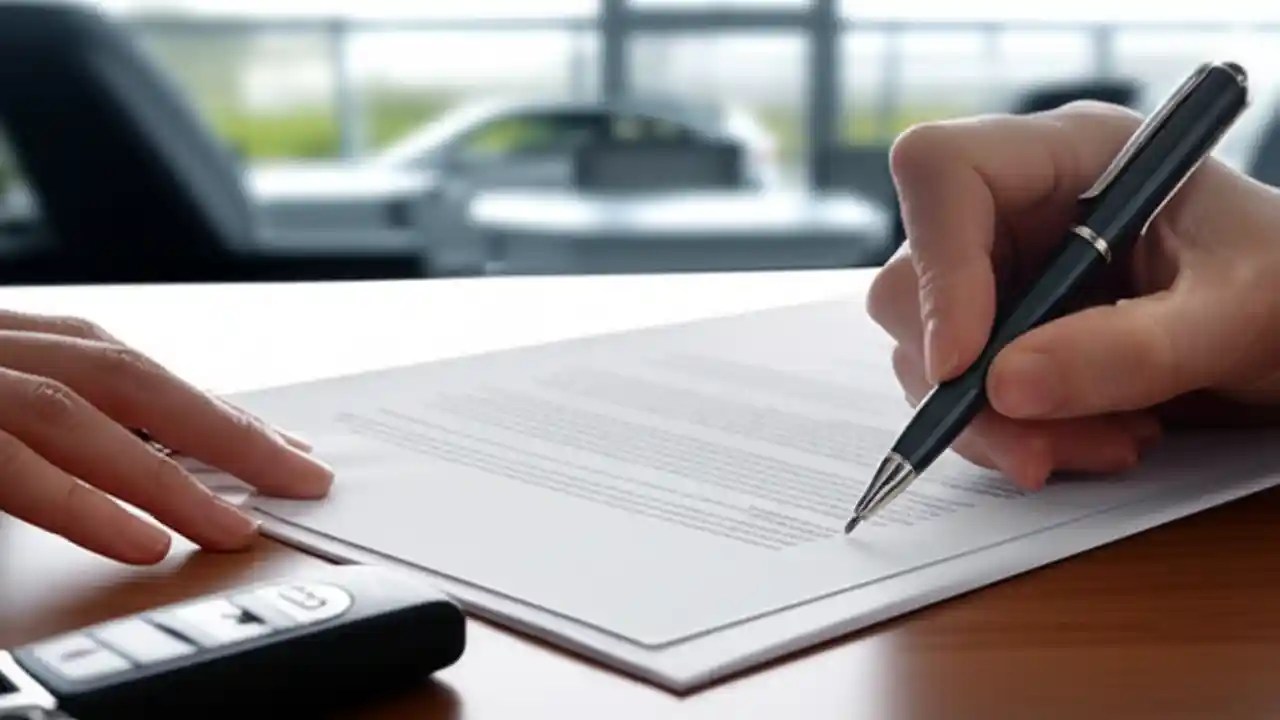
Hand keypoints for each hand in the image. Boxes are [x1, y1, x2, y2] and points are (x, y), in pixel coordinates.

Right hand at [0, 312, 331, 563]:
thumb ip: (39, 427)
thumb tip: (125, 462)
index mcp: (5, 341)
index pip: (126, 369)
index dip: (207, 407)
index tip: (281, 445)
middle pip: (124, 379)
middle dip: (223, 431)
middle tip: (300, 475)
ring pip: (72, 416)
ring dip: (166, 477)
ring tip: (236, 528)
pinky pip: (9, 467)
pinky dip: (81, 506)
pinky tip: (144, 541)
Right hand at [869, 100, 1279, 488]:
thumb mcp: (1235, 315)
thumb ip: (1130, 348)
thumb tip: (1004, 387)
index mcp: (1072, 154)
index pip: (943, 170)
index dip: (937, 261)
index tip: (964, 363)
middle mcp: (1018, 208)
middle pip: (915, 278)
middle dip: (966, 378)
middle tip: (1036, 444)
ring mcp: (1004, 274)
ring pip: (927, 352)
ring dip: (997, 422)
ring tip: (1109, 444)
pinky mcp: (1004, 336)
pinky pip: (961, 394)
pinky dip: (1013, 435)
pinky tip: (1096, 440)